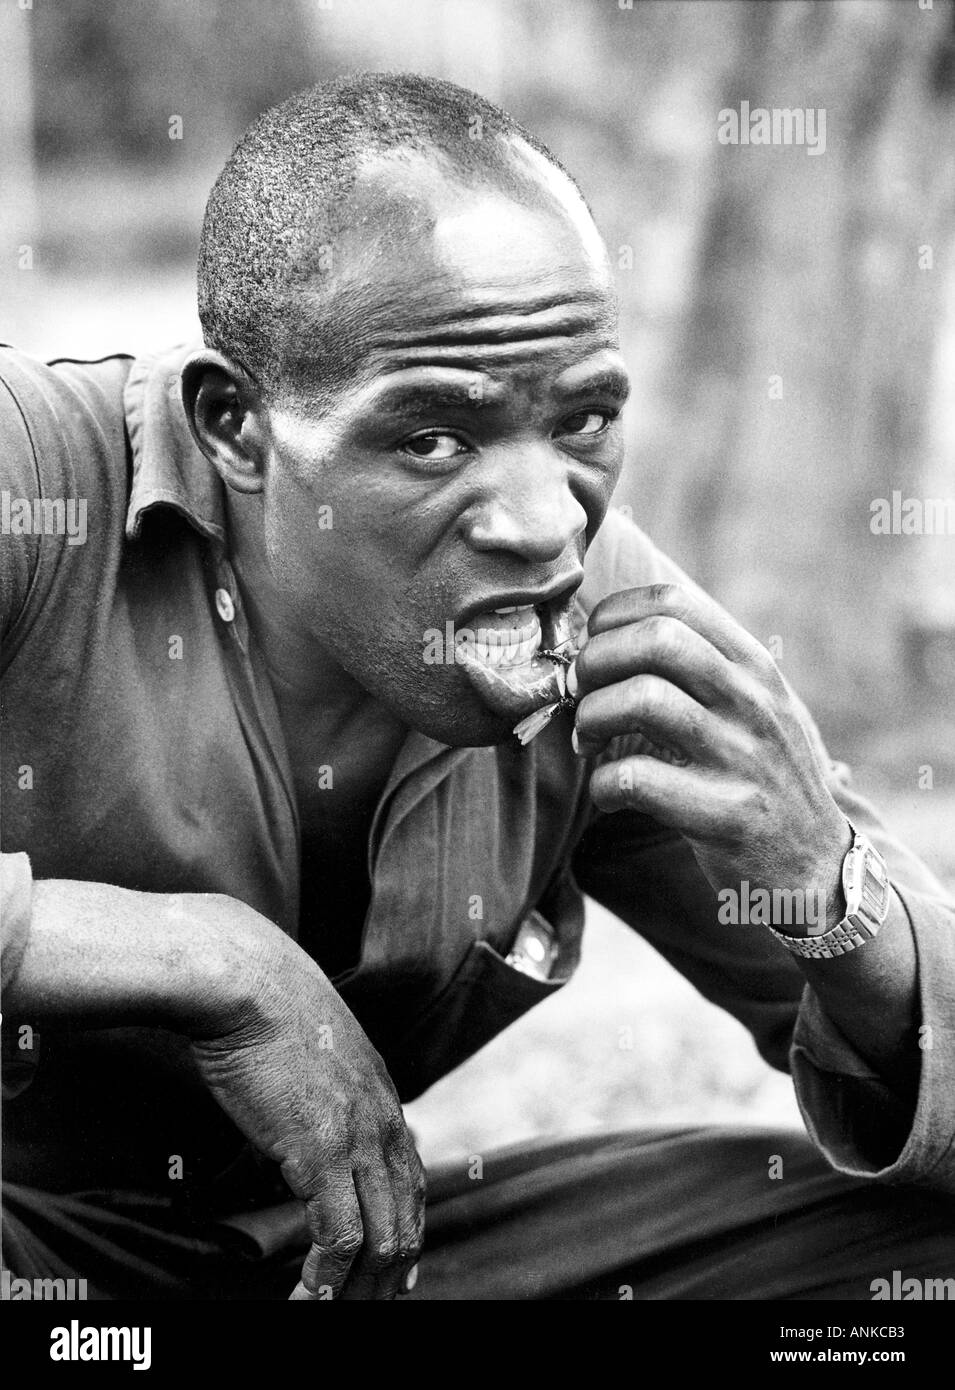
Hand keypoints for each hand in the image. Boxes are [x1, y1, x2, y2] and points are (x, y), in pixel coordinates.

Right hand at [187, 914, 424, 1299]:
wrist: (245, 981)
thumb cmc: (264, 1010)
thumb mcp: (313, 1051)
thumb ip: (323, 1089)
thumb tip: (303, 1115)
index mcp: (383, 1098)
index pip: (414, 1182)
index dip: (406, 1231)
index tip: (395, 1269)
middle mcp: (383, 1122)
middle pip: (408, 1219)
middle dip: (390, 1273)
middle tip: (369, 1305)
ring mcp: (358, 1139)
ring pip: (383, 1238)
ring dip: (361, 1288)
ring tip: (334, 1311)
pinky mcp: (322, 1153)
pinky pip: (340, 1238)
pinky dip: (329, 1279)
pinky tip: (310, 1295)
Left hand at [572, 583, 849, 925]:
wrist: (816, 867)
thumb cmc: (757, 777)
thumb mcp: (748, 708)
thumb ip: (696, 668)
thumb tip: (604, 637)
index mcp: (753, 666)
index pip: (671, 602)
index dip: (613, 619)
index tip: (595, 652)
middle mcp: (754, 701)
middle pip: (655, 638)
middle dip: (594, 661)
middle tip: (581, 695)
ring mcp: (745, 758)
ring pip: (642, 700)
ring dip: (591, 717)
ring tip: (587, 742)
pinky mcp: (729, 816)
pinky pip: (637, 779)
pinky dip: (604, 783)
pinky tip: (611, 793)